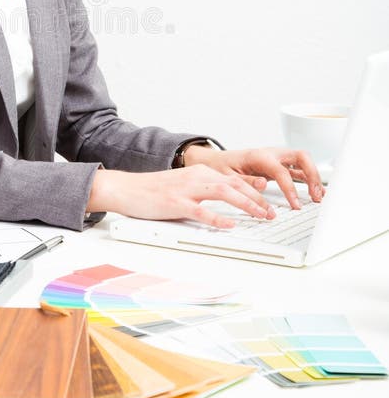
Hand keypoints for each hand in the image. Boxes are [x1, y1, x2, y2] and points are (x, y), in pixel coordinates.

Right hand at [86, 164, 276, 228]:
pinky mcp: (175, 203)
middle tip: (272, 213)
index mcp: (200, 172)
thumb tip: (226, 205)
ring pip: (223, 193)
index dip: (255, 192)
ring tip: (261, 216)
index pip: (235, 180)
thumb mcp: (183, 186)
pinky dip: (218, 218)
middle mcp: (196, 177)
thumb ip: (204, 192)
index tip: (269, 204)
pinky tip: (229, 225)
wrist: (125, 188)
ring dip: (246, 204)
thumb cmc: (152, 191)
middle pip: (234, 184)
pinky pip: (201, 210)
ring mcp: (186, 189)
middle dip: (257, 199)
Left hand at [183, 145, 324, 209]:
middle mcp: (271, 154)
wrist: (217, 161)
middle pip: (300, 156)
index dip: (290, 189)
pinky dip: (308, 178)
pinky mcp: (278, 164)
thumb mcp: (227, 177)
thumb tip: (263, 184)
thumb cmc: (221, 167)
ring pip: (302, 161)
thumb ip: (245, 181)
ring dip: (314, 176)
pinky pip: (298, 169)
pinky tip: (314, 191)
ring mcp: (276, 158)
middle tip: (316, 195)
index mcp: (258, 156)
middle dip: (312, 174)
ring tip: (319, 196)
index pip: (281, 171)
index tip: (295, 205)